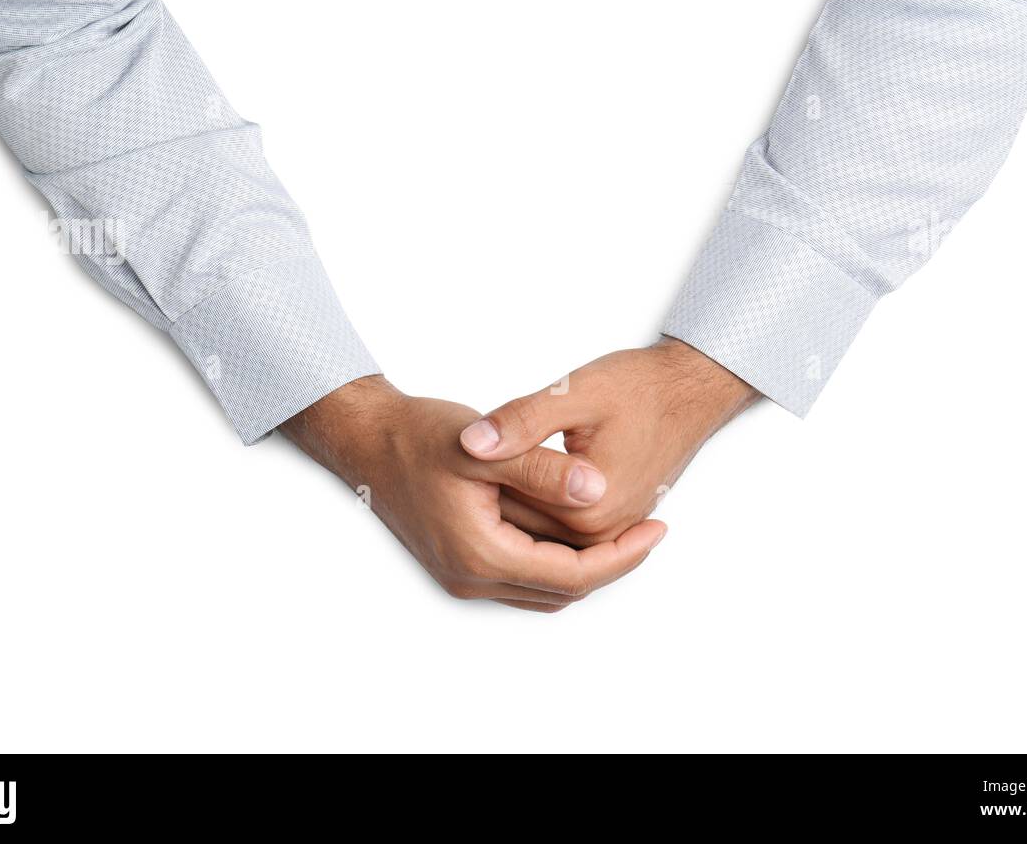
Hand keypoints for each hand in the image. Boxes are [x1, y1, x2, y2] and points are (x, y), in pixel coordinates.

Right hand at [281, 375, 666, 611]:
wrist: (368, 439)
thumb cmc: (419, 435)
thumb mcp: (487, 446)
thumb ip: (544, 470)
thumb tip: (598, 489)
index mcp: (480, 553)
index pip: (574, 575)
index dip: (624, 555)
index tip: (658, 527)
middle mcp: (470, 577)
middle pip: (564, 591)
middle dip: (612, 563)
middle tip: (651, 527)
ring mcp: (463, 575)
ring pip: (546, 591)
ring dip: (586, 566)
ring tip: (623, 528)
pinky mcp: (460, 564)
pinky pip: (525, 578)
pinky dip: (558, 561)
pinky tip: (577, 526)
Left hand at [459, 337, 759, 546]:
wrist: (691, 390)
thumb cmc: (641, 387)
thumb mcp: (572, 392)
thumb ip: (520, 421)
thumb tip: (471, 443)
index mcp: (586, 509)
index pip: (509, 512)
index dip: (477, 483)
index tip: (458, 448)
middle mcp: (600, 531)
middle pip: (523, 529)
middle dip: (491, 497)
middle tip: (465, 455)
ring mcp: (609, 531)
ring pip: (539, 530)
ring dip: (511, 503)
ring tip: (488, 465)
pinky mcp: (613, 520)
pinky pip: (560, 525)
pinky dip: (534, 503)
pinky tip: (517, 472)